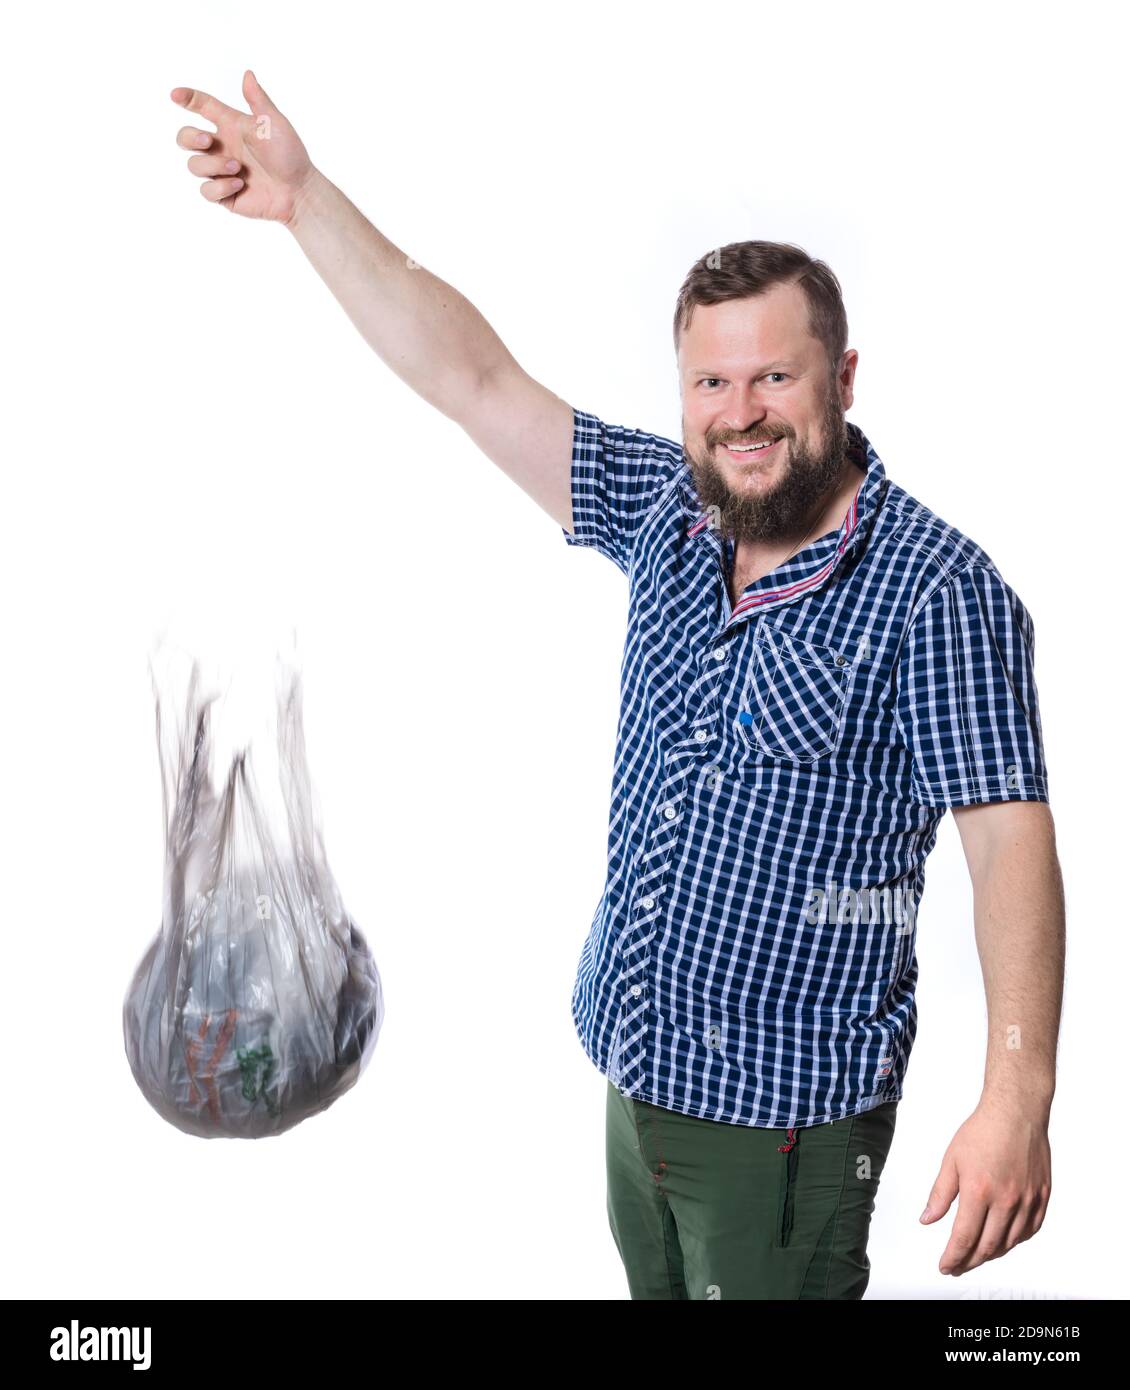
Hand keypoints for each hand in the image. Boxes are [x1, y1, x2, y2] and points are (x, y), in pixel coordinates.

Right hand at [171, 69, 315, 223]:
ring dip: (214, 164)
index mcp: (231, 126)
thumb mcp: (274, 124)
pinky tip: (239, 184)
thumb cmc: (289, 155)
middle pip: (185, 138)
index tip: (176, 95)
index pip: (202, 107)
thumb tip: (247, 74)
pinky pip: (206, 190)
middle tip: (207, 140)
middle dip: (189, 137)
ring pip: (194, 165)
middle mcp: (222, 148)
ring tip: (239, 167)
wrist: (299, 191)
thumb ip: (258, 100)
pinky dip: (220, 186)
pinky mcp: (224, 194)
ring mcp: (221, 171)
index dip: (187, 99)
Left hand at [920, 1101, 1051, 1275]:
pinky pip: (1030, 1230)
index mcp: (979, 1191)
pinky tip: (1004, 1241)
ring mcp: (1027, 1200)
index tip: (945, 1266)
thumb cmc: (982, 1131)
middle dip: (970, 1261)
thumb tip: (927, 1219)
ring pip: (1010, 1242)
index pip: (964, 1237)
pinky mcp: (1042, 1196)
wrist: (1016, 1112)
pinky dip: (1015, 1241)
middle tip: (958, 1266)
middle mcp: (1006, 1200)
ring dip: (992, 1254)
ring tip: (977, 1256)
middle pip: (987, 1246)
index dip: (953, 1257)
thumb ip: (940, 1194)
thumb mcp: (951, 1160)